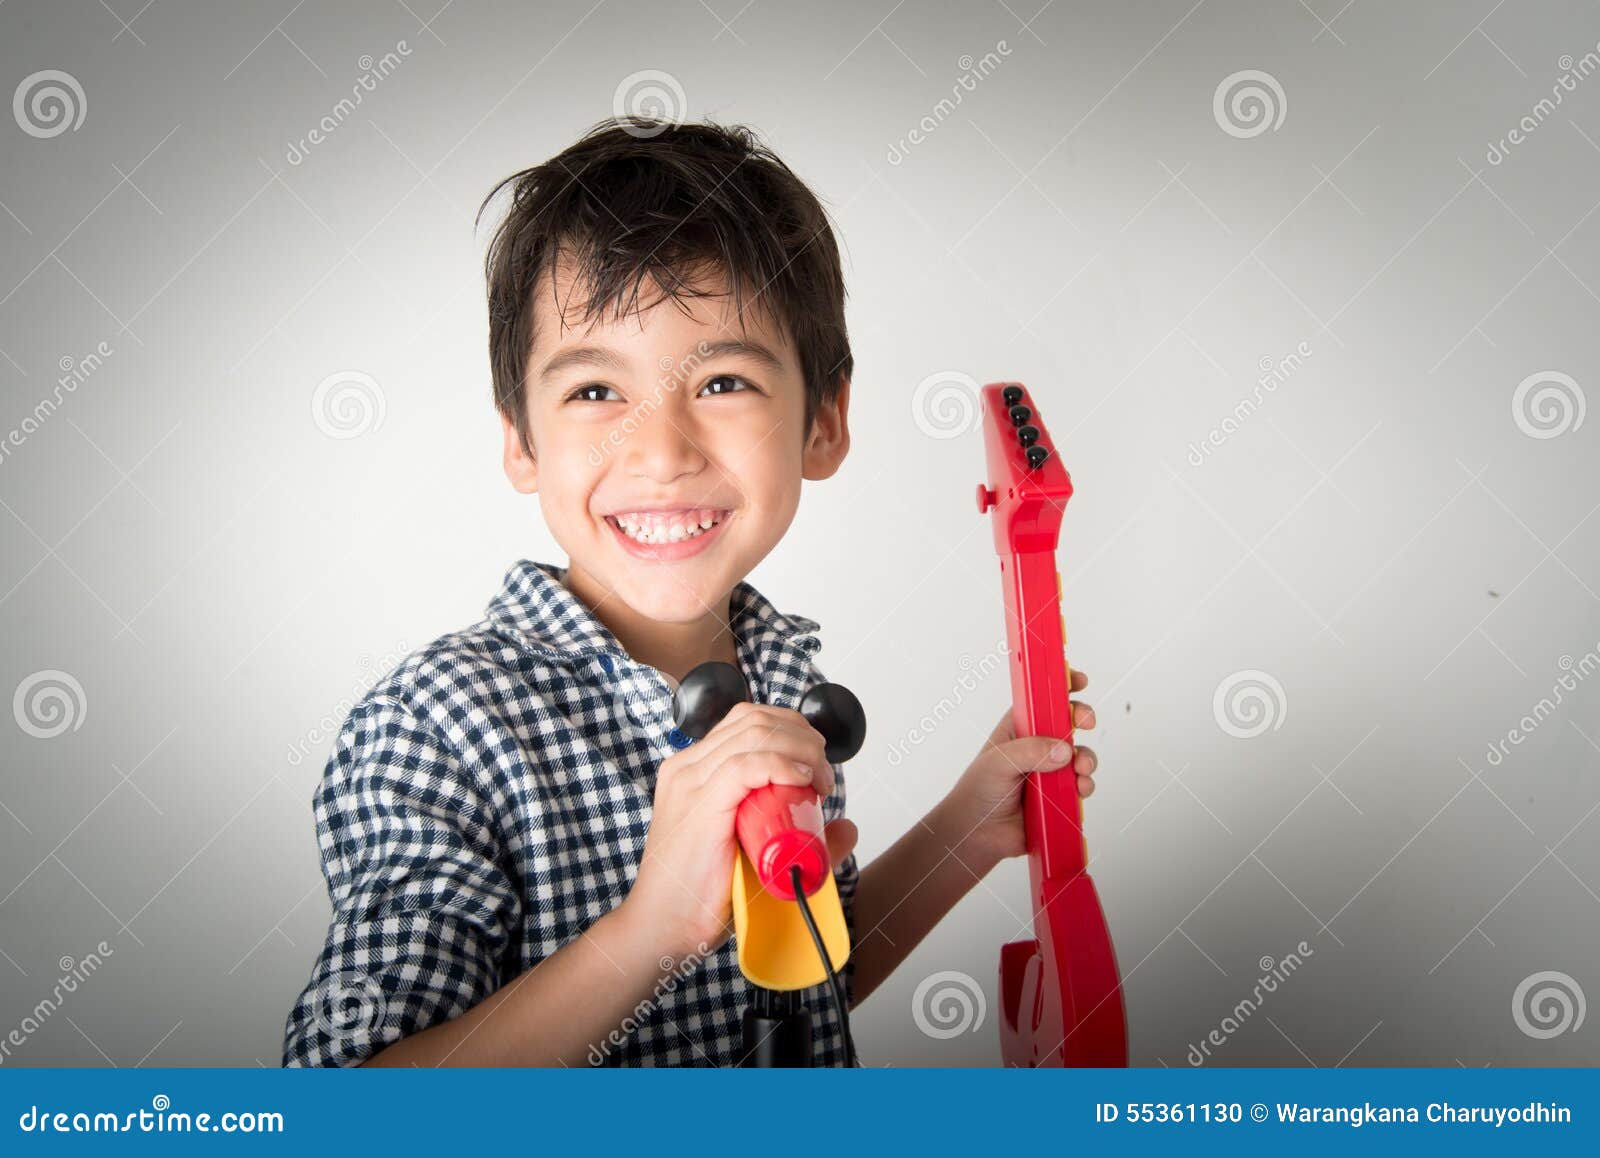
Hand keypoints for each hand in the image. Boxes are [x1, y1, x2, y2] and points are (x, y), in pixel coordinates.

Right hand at [622, 702, 857, 958]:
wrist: (662, 928)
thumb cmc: (700, 896)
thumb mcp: (753, 854)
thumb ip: (797, 838)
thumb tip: (846, 827)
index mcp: (692, 770)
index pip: (747, 722)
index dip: (791, 730)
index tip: (817, 763)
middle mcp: (687, 768)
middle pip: (754, 720)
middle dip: (802, 736)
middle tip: (824, 773)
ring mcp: (690, 783)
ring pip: (755, 734)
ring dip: (801, 749)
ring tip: (820, 781)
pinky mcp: (700, 804)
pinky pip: (745, 765)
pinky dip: (782, 764)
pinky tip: (802, 779)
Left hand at [938, 669, 1098, 866]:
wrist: (978, 835)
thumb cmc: (978, 792)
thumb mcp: (998, 762)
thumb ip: (1030, 752)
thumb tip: (1064, 750)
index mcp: (1019, 729)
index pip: (1042, 701)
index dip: (1060, 687)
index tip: (1078, 680)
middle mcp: (1038, 747)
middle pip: (1068, 724)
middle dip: (1082, 719)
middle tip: (1086, 722)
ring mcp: (1050, 771)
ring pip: (1079, 756)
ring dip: (1086, 758)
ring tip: (1080, 768)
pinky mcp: (1060, 796)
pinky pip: (1081, 785)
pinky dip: (1085, 785)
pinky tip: (1079, 790)